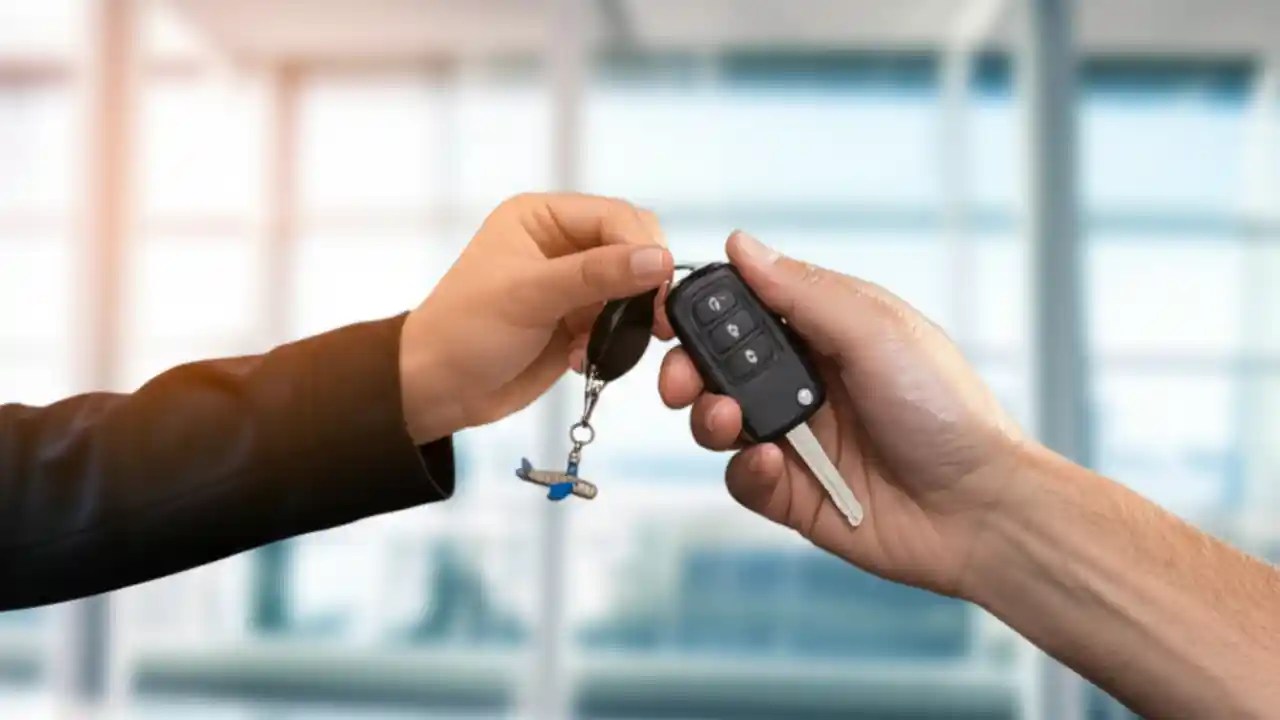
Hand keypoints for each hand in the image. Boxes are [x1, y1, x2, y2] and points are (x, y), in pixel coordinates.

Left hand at [401, 193, 671, 443]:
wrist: (439, 391)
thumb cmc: (467, 331)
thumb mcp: (530, 296)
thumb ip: (597, 275)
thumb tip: (660, 260)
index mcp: (542, 217)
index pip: (614, 216)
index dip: (641, 246)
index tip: (659, 282)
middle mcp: (561, 243)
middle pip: (631, 248)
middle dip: (644, 282)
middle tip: (654, 318)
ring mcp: (572, 283)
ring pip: (631, 287)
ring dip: (629, 316)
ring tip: (612, 342)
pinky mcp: (579, 320)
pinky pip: (620, 321)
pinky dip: (613, 340)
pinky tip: (585, 358)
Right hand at [658, 231, 1028, 597]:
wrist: (980, 509)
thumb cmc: (946, 409)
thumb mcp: (875, 331)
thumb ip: (802, 291)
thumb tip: (741, 245)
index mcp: (827, 333)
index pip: (748, 310)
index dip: (706, 311)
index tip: (674, 314)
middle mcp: (807, 383)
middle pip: (720, 369)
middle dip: (688, 371)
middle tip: (679, 381)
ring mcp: (799, 439)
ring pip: (720, 422)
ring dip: (710, 418)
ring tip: (727, 421)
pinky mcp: (795, 494)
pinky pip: (744, 479)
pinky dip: (746, 471)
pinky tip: (770, 464)